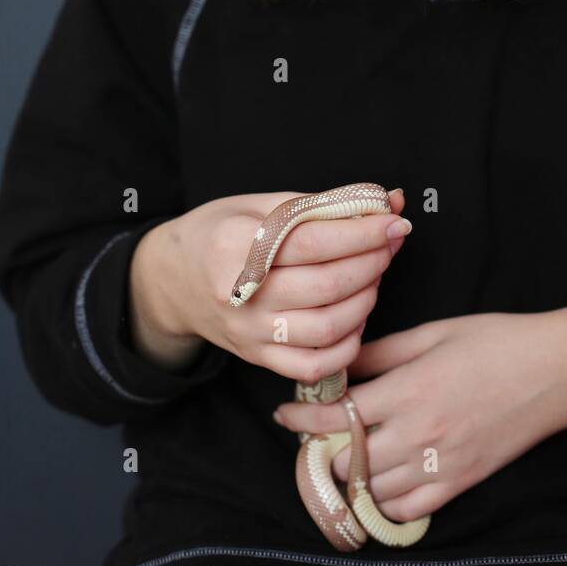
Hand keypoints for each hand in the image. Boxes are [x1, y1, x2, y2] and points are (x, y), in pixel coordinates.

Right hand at [130, 188, 409, 377]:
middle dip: (373, 263)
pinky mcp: (257, 357)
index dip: (364, 233)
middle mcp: (242, 294)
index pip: (315, 242)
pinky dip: (346, 345)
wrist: (171, 280)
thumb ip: (323, 204)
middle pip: (327, 286)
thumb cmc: (220, 232)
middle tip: (388, 245)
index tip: (395, 221)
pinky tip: (354, 318)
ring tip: (372, 277)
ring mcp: (250, 332)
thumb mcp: (260, 204)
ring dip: (365, 301)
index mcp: (238, 244)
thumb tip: (386, 199)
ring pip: (327, 329)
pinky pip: (313, 365)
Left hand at [273, 311, 566, 523]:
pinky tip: (379, 484)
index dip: (302, 417)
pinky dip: (385, 504)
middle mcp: (419, 434)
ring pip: (371, 492)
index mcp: (409, 390)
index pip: (337, 416)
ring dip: (348, 479)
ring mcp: (440, 464)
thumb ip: (383, 352)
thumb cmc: (495, 341)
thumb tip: (342, 363)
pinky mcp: (460, 483)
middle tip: (311, 437)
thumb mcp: (433, 333)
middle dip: (319, 450)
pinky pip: (408, 511)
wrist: (555, 371)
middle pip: (345, 461)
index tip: (285, 413)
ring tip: (341, 460)